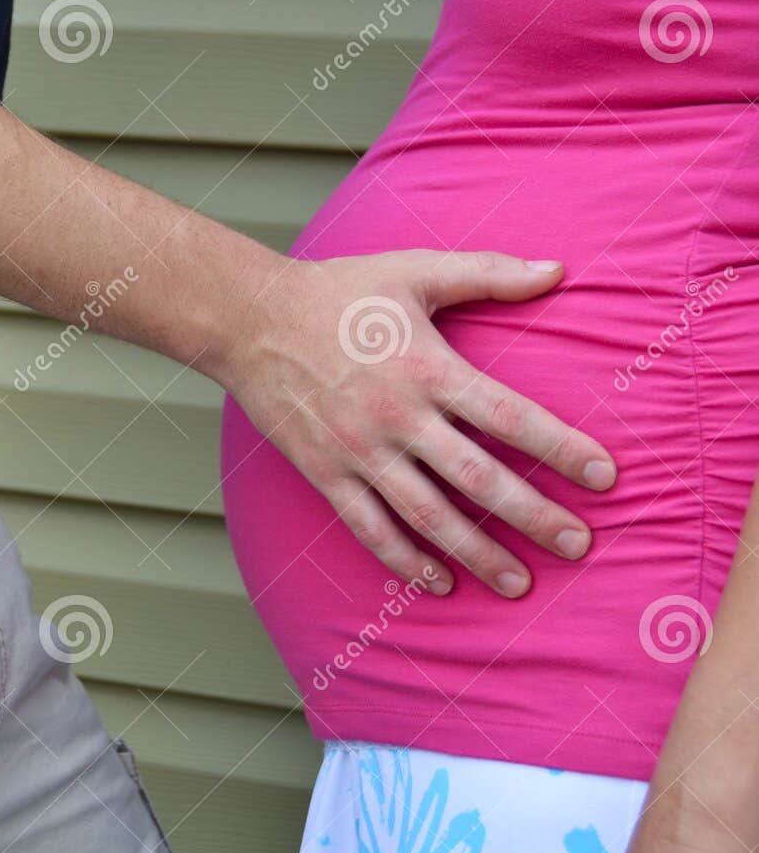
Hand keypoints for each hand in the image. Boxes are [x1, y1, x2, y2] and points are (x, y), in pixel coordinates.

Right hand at [222, 250, 614, 596]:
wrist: (250, 319)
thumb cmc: (339, 292)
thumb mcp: (416, 269)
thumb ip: (490, 272)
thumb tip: (558, 269)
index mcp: (427, 367)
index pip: (509, 417)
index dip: (560, 448)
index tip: (603, 476)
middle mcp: (397, 416)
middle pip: (477, 478)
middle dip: (533, 516)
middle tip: (579, 545)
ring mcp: (359, 451)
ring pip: (427, 515)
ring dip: (476, 553)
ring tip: (519, 583)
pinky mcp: (326, 473)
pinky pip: (370, 527)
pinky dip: (404, 561)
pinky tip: (439, 582)